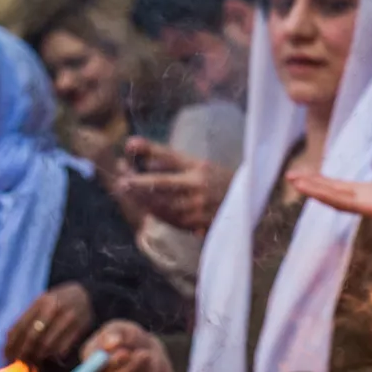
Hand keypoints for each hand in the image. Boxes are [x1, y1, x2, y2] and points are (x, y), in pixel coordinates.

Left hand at [5, 282, 93, 363]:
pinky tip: (49, 358)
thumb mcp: (42, 302)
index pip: (20, 327)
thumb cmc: (59, 301)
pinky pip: (62, 348)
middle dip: (23, 353)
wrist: (87, 294)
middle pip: (32, 338)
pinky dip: (53, 356)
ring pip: (47, 345)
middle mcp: (55, 309)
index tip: (7, 356)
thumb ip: (28, 318)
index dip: (11, 344)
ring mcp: (69, 319)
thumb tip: (10, 340)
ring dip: (37, 357)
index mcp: (41, 302)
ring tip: (33, 362)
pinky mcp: (80, 329)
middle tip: (19, 363)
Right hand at [83, 321, 174, 371]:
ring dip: (142, 371)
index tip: (125, 353)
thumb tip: (113, 343)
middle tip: (144, 354)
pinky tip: (152, 366)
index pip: (92, 364)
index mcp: (90, 356)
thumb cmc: (129, 338)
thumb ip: (115, 333)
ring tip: (148, 355)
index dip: (109, 362)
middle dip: (129, 367)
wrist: (146, 350)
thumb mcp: (121, 329)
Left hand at [116, 139, 231, 231]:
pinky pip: (169, 219)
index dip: (147, 151)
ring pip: (161, 204)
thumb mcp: (197, 164)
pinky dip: (153, 211)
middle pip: (161, 184)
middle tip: (121, 181)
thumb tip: (132, 145)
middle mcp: (199, 187)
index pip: (169, 157)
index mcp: (199, 168)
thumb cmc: (217, 181)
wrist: (249, 207)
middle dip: (137, 182)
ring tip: (127, 192)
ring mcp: (198, 208)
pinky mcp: (197, 225)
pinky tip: (144, 206)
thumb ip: (165, 157)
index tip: (128, 147)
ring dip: (141, 199)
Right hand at [287, 158, 371, 227]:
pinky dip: (329, 195)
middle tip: (290, 176)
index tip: (308, 175)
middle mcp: (371, 201)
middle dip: (314, 185)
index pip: (347, 188)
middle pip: (337, 192)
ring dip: (316, 189)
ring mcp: (371, 205)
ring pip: (338, 197)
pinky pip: (348, 201)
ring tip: (294, 180)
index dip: (328, 183)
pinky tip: (314, 189)